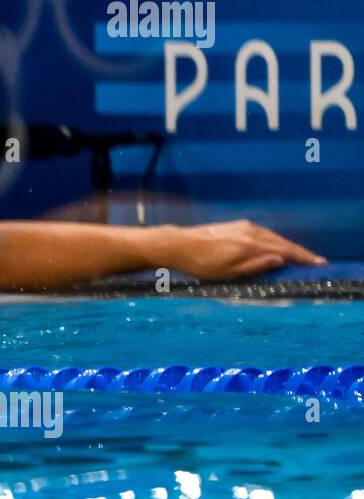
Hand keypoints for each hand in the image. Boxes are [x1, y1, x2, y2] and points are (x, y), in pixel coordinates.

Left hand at [163, 220, 325, 279]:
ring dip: (288, 246)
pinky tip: (276, 247)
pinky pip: (263, 234)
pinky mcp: (237, 226)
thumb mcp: (229, 272)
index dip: (303, 257)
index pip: (285, 251)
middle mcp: (251, 232)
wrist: (179, 244)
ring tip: (301, 257)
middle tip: (316, 262)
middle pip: (282, 242)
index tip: (320, 263)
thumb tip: (281, 259)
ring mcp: (244, 226)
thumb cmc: (202, 264)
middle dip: (300, 252)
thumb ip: (256, 266)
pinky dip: (275, 241)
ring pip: (273, 237)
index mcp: (251, 245)